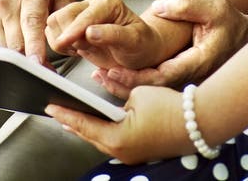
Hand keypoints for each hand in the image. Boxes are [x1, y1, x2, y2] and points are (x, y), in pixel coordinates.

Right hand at [0, 0, 74, 61]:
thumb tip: (74, 42)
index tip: (38, 63)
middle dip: (30, 63)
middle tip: (46, 74)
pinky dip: (9, 56)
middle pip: (16, 44)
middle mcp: (7, 5)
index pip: (31, 23)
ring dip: (20, 61)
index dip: (35, 45)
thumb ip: (67, 14)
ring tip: (35, 61)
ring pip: (5, 51)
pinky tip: (20, 50)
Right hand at [46, 0, 163, 69]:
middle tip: (81, 50)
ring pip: (55, 21)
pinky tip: (75, 50)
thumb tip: (90, 32)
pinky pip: (55, 32)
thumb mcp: (134, 40)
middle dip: (67, 35)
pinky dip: (59, 43)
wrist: (141, 51)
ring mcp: (82, 17)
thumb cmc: (141, 44)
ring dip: (60, 39)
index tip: (64, 42)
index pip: (84, 15)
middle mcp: (92, 6)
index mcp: (108, 4)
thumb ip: (113, 35)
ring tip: (79, 50)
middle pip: (64, 14)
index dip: (73, 30)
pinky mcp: (74, 28)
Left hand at [46, 85, 192, 164]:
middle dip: (73, 122)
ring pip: (102, 139)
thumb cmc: (168, 107)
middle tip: (56, 111)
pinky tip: (99, 122)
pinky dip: (104, 129)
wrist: (197, 123)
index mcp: (117, 138)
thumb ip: (118, 94)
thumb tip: (110, 96)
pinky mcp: (140, 152)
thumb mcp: (138, 92)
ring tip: (71, 117)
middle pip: (90, 136)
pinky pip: (115, 140)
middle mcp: (121, 152)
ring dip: (87, 127)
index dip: (66, 114)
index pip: (84, 124)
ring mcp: (130, 155)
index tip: (50, 107)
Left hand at [93, 0, 247, 98]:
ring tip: (100, 76)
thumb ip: (185, 6)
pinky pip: (156, 89)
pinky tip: (116, 76)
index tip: (114, 69)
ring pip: (153, 93)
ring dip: (127, 86)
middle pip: (154, 90)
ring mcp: (187, 84)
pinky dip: (136, 84)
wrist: (245, 39)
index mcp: (198, 62)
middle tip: (100, 75)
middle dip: (126, 84)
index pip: (163, 76)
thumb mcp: (212, 6)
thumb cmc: (228, 22)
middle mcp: (191, 78)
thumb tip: (159, 8)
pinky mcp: (182, 83)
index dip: (137, 76)